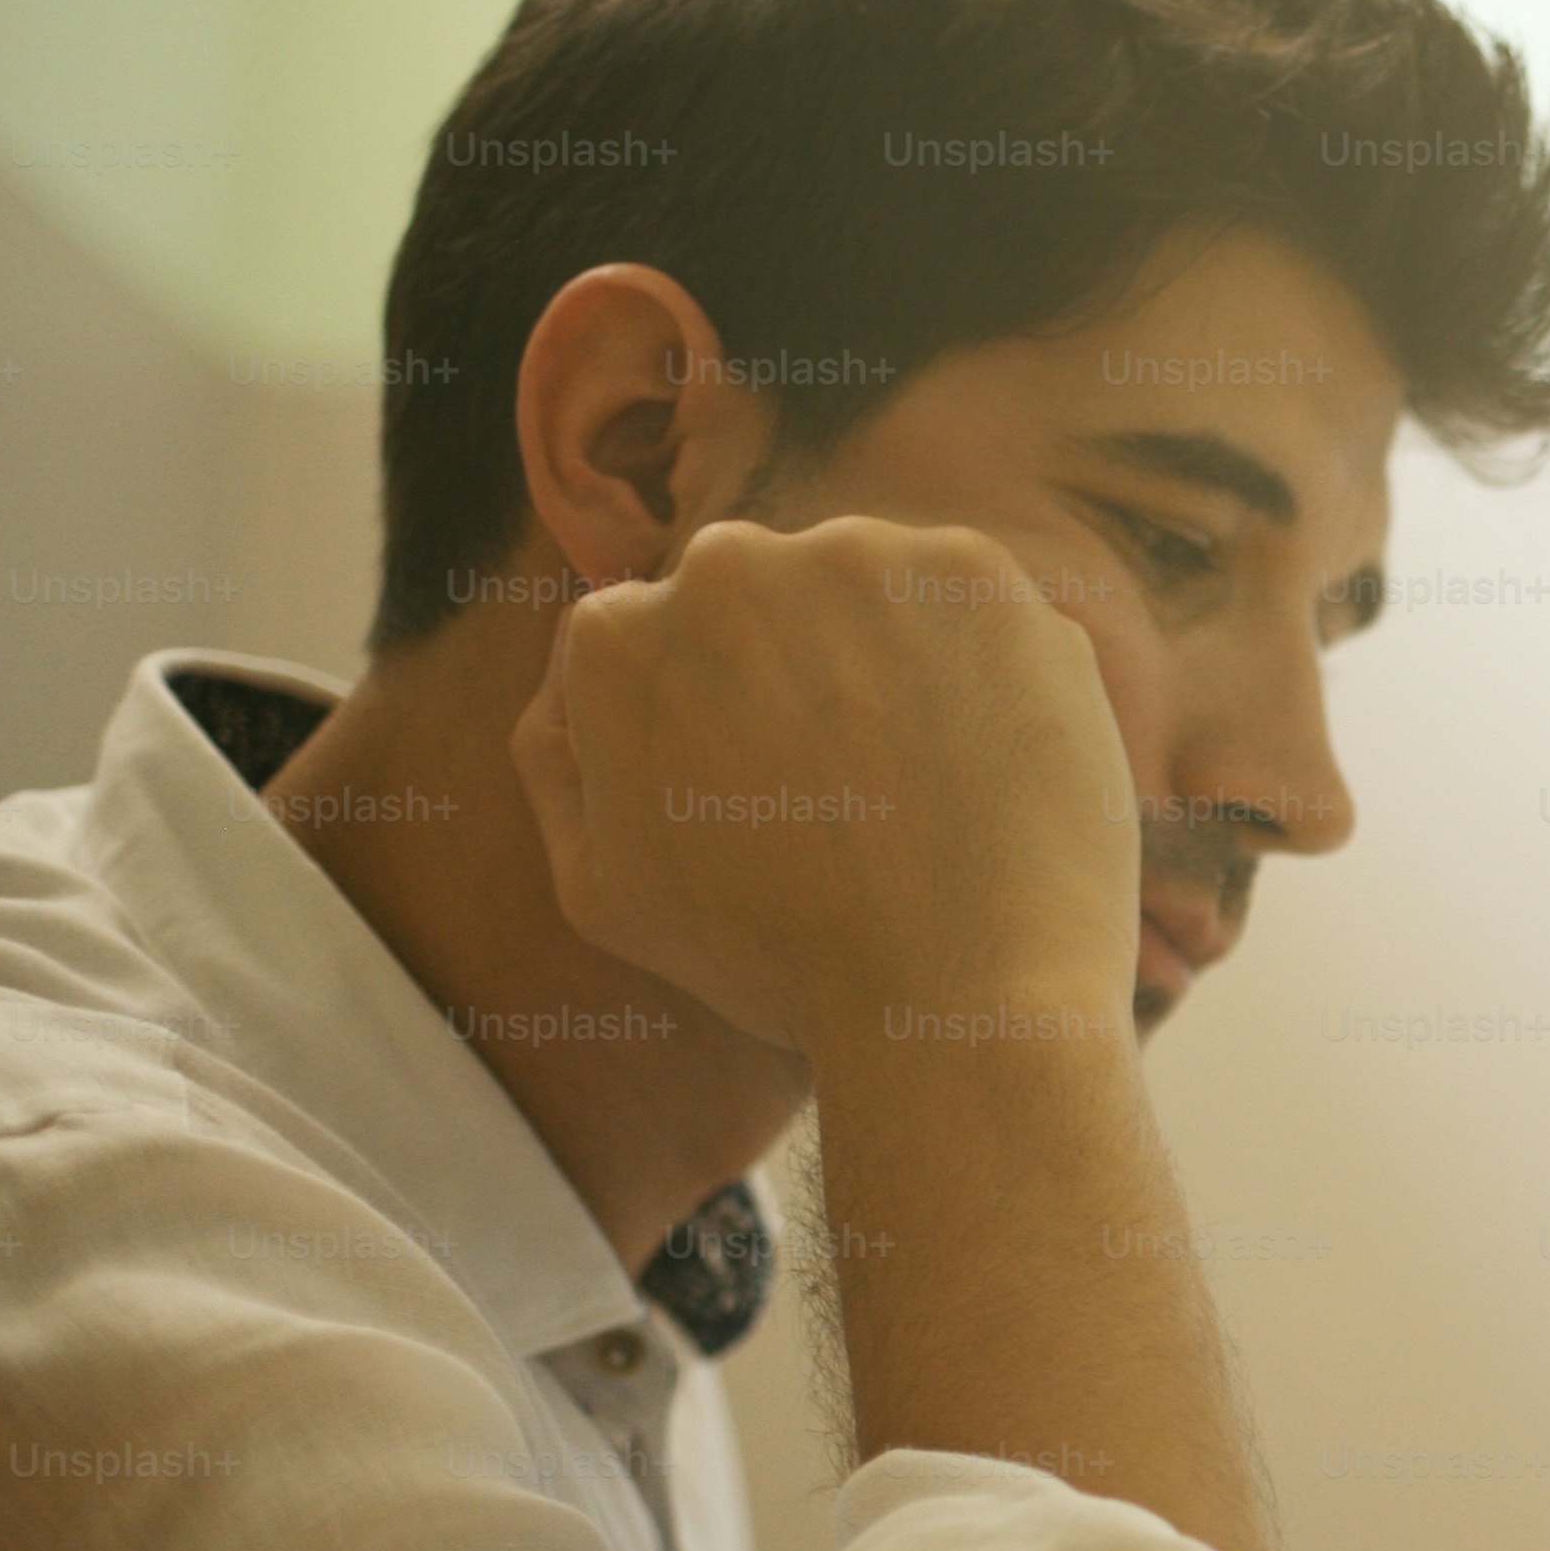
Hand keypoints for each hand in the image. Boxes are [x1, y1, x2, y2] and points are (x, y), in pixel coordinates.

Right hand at [509, 517, 1141, 1061]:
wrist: (961, 993)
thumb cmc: (779, 964)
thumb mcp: (605, 890)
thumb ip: (562, 759)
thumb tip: (575, 667)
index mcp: (615, 634)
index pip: (660, 639)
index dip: (720, 730)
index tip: (772, 809)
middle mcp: (725, 564)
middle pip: (765, 602)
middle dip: (803, 680)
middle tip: (855, 801)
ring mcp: (858, 556)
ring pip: (869, 593)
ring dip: (893, 664)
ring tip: (925, 789)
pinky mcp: (978, 572)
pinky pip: (968, 608)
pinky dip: (982, 671)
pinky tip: (987, 760)